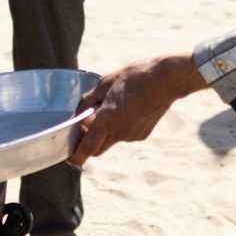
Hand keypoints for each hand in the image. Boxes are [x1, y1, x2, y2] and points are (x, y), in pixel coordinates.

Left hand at [67, 54, 204, 165]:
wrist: (166, 80)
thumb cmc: (134, 77)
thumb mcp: (105, 83)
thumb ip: (89, 101)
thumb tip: (78, 114)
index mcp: (107, 120)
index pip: (87, 149)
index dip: (76, 157)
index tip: (69, 158)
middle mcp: (119, 133)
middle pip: (97, 148)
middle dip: (89, 143)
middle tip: (85, 127)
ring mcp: (132, 136)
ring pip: (112, 140)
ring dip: (106, 131)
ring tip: (113, 107)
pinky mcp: (142, 135)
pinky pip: (125, 135)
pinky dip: (121, 127)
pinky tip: (128, 108)